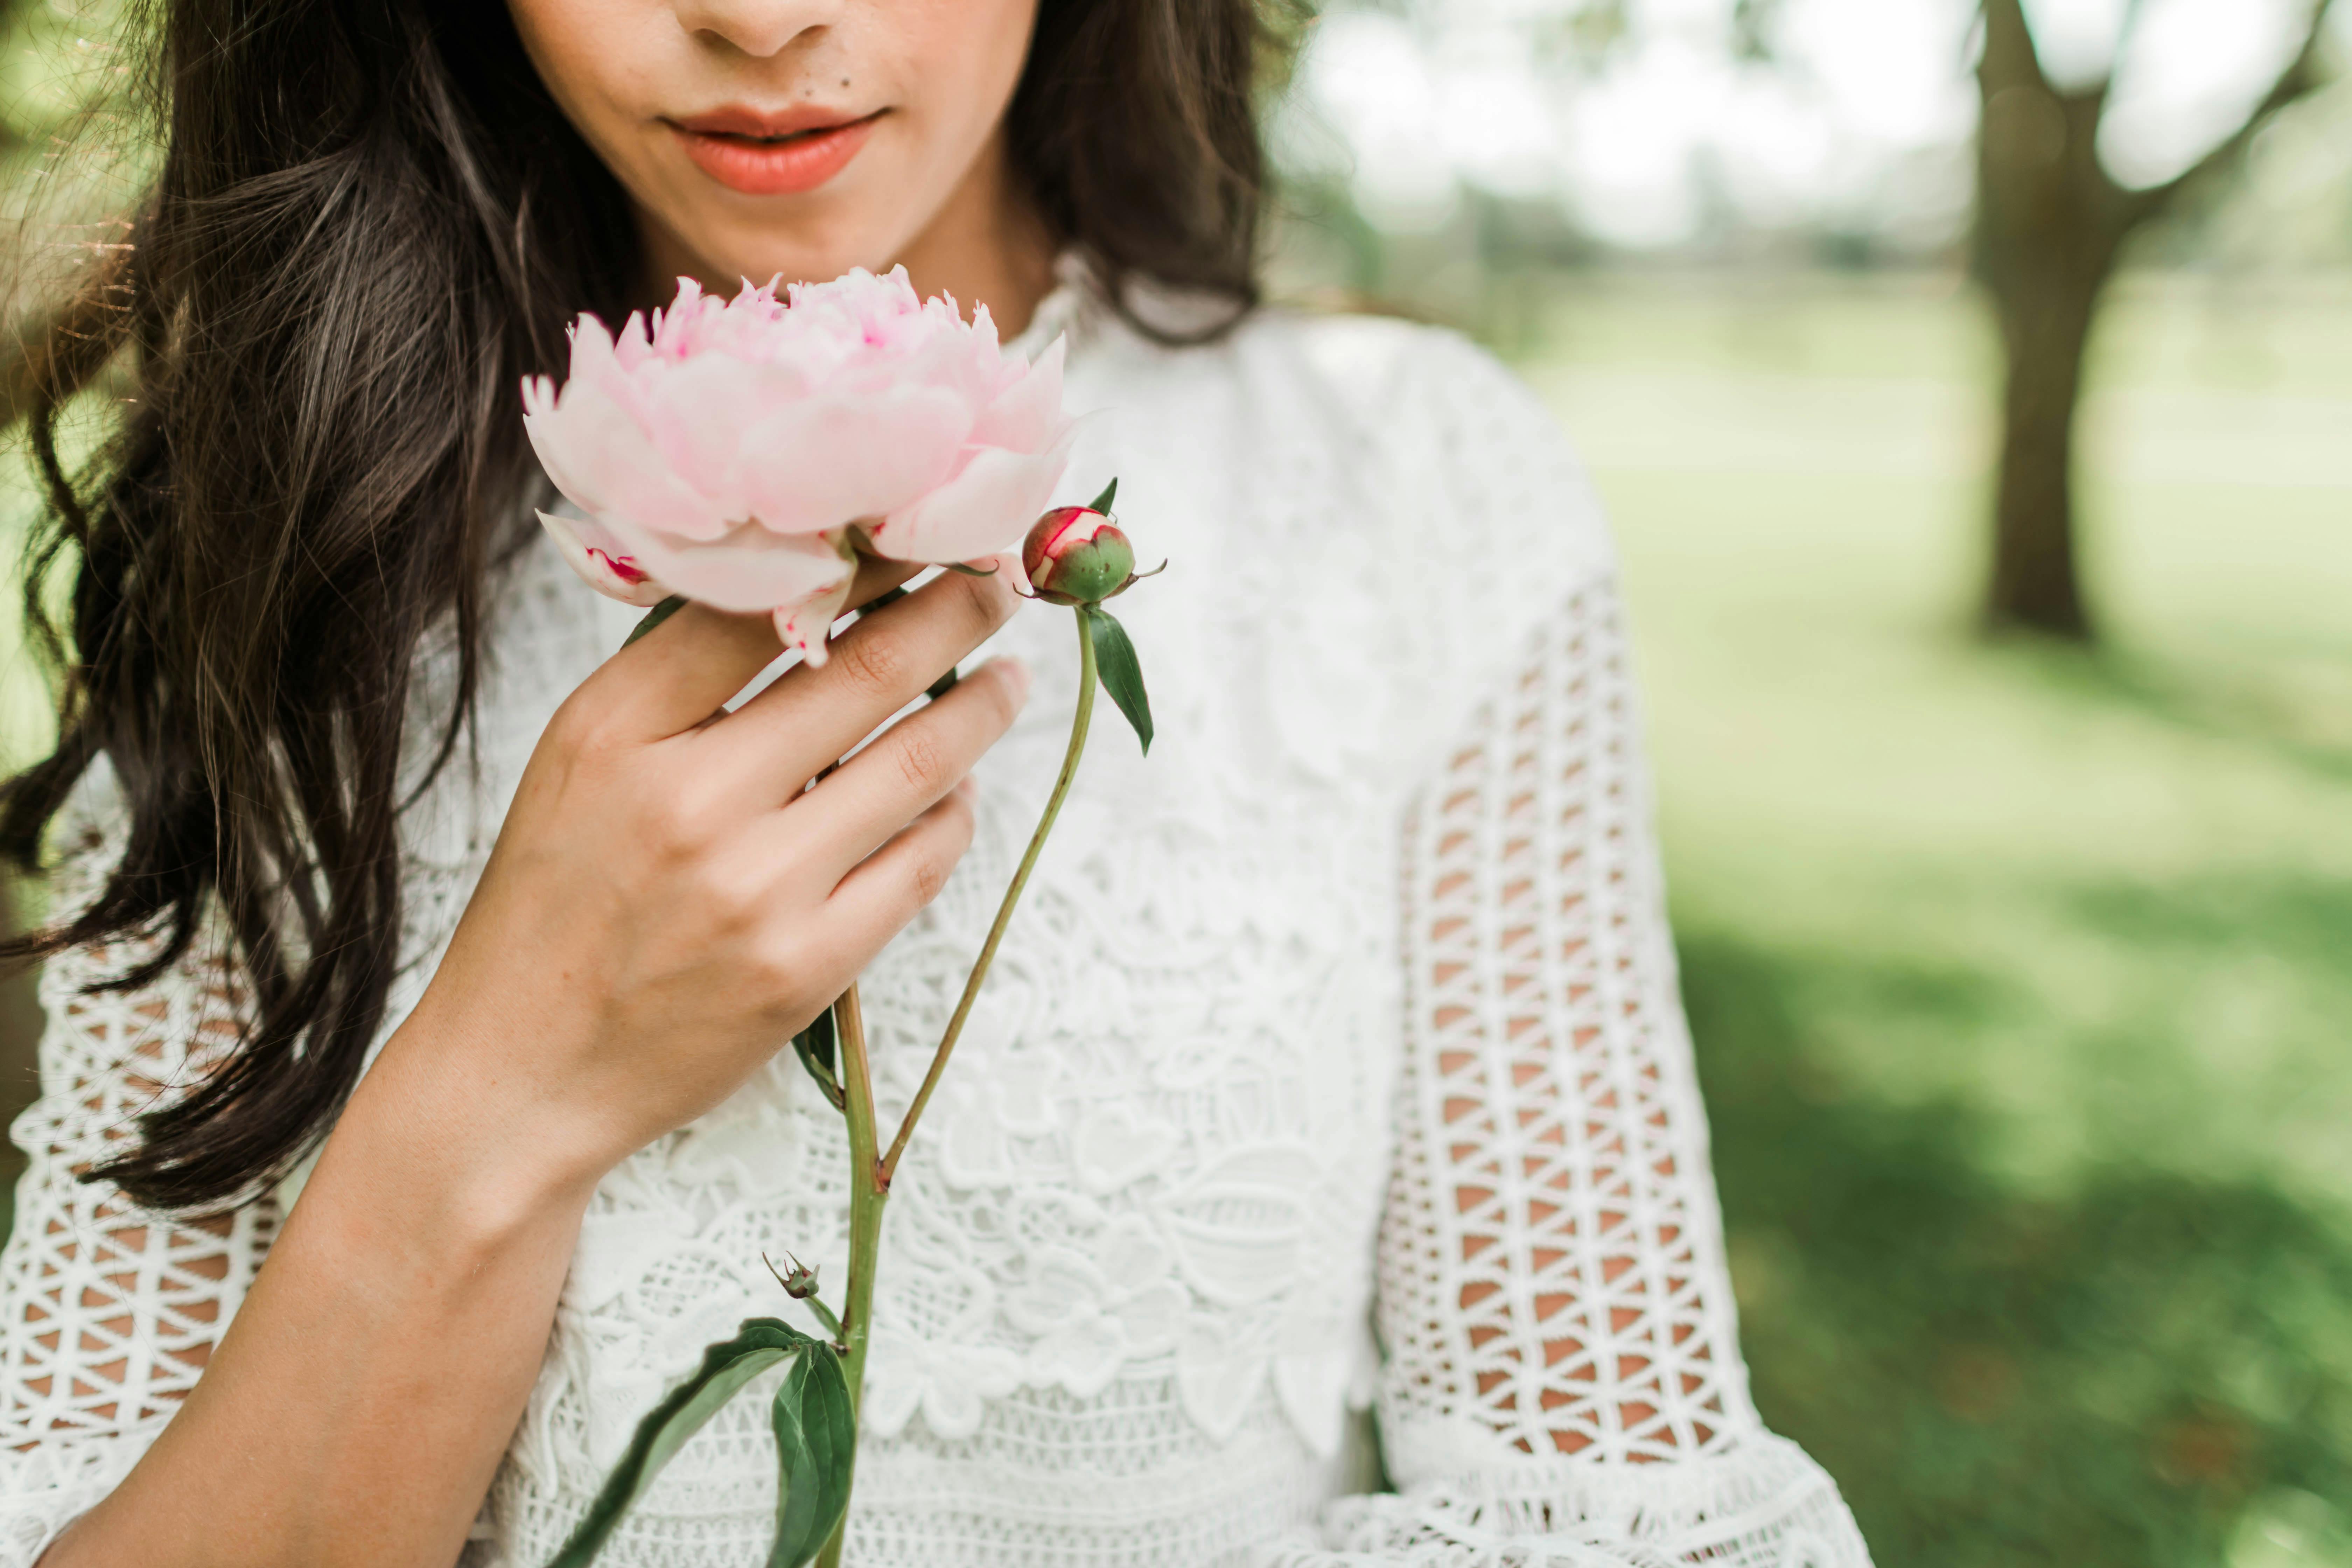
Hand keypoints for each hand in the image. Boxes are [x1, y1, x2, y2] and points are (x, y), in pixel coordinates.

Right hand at [394, 561, 1028, 1193]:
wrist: (523, 1074)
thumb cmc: (556, 904)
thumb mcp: (580, 763)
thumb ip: (676, 681)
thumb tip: (807, 596)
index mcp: (618, 733)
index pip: (761, 608)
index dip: (859, 561)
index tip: (913, 534)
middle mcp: (689, 802)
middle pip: (863, 672)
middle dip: (952, 614)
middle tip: (997, 585)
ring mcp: (756, 889)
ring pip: (914, 765)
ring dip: (978, 710)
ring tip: (1006, 681)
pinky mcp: (807, 967)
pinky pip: (918, 863)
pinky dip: (953, 815)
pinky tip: (960, 791)